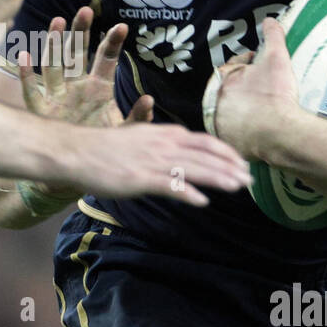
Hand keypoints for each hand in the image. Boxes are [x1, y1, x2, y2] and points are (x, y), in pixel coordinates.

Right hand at [17, 7, 153, 195]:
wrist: (77, 169)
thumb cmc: (102, 147)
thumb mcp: (123, 133)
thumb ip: (137, 119)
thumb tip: (149, 99)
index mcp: (99, 88)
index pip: (105, 59)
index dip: (112, 42)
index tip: (123, 26)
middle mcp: (77, 86)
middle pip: (77, 53)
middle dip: (80, 32)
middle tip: (85, 10)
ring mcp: (58, 96)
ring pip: (53, 65)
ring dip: (54, 44)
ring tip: (57, 22)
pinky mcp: (41, 112)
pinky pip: (31, 92)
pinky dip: (26, 76)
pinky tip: (24, 57)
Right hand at [60, 122, 252, 206]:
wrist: (77, 151)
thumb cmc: (104, 146)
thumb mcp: (136, 133)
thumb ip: (156, 133)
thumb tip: (167, 124)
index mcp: (164, 133)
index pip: (204, 141)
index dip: (225, 152)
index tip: (241, 163)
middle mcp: (163, 144)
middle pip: (205, 155)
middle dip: (229, 167)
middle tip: (249, 180)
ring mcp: (152, 161)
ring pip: (193, 168)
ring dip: (218, 178)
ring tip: (237, 187)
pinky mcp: (140, 178)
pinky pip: (169, 185)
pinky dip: (188, 192)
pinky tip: (203, 201)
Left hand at [209, 17, 299, 160]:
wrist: (280, 133)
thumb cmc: (275, 95)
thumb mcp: (277, 58)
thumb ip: (273, 36)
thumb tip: (270, 20)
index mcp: (223, 82)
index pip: (232, 67)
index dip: (247, 63)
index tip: (258, 64)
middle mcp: (217, 105)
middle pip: (230, 91)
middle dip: (243, 88)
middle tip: (261, 88)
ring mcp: (222, 127)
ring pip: (231, 114)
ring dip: (243, 110)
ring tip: (261, 109)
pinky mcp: (231, 144)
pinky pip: (236, 135)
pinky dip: (244, 131)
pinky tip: (258, 129)